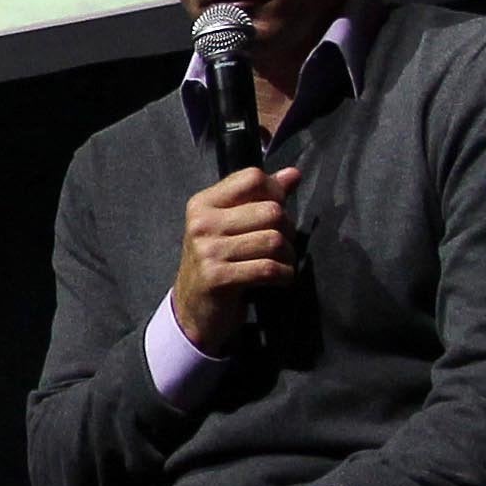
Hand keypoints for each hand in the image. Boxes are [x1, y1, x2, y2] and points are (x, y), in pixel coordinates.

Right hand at [168, 167, 300, 355]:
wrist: (193, 311)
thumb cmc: (217, 264)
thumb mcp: (231, 227)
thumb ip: (260, 198)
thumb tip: (293, 174)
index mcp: (203, 204)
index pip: (252, 178)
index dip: (275, 193)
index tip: (276, 214)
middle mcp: (202, 223)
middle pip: (270, 210)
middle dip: (287, 230)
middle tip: (281, 246)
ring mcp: (207, 251)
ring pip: (274, 240)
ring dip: (288, 256)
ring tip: (281, 264)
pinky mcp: (218, 278)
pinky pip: (269, 269)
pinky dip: (284, 275)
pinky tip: (280, 279)